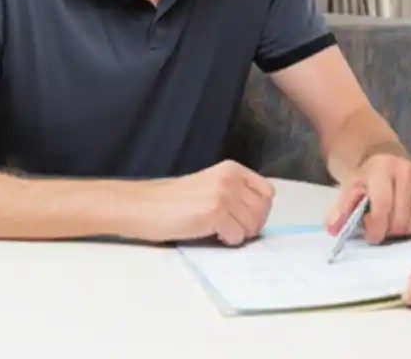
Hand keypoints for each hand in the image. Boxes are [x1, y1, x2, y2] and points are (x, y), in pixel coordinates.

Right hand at [158, 160, 273, 245]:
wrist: (142, 205)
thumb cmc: (172, 201)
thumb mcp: (209, 185)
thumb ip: (234, 192)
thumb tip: (258, 215)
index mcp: (231, 169)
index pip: (268, 193)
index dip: (260, 211)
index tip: (246, 220)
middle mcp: (230, 178)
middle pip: (263, 211)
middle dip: (252, 226)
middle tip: (233, 230)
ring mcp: (224, 194)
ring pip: (252, 226)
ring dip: (239, 234)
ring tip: (218, 231)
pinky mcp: (215, 212)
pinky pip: (237, 236)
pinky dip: (227, 240)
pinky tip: (211, 234)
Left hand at [324, 154, 410, 243]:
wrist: (389, 164)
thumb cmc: (369, 180)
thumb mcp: (352, 190)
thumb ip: (341, 209)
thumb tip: (333, 229)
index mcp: (382, 168)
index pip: (383, 206)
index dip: (376, 227)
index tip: (370, 234)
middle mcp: (407, 171)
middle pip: (399, 220)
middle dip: (387, 231)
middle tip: (380, 227)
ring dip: (400, 231)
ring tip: (391, 221)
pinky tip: (405, 216)